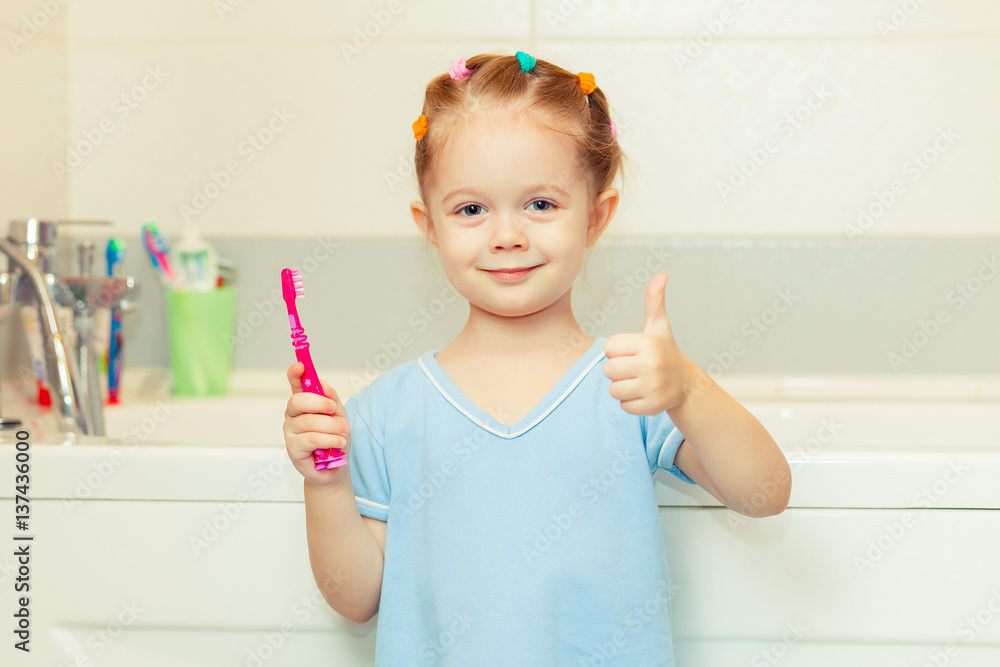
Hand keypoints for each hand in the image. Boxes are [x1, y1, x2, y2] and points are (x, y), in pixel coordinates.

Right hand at [283, 362, 351, 487]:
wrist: (336, 467)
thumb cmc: (335, 439)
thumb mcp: (339, 416)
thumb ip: (331, 399)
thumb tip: (322, 383)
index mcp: (303, 404)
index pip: (295, 384)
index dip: (295, 373)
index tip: (300, 365)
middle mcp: (292, 416)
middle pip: (298, 401)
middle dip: (320, 403)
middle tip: (334, 410)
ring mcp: (290, 432)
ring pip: (310, 422)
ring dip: (332, 427)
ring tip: (343, 434)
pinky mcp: (293, 449)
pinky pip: (312, 439)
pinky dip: (330, 440)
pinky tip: (339, 444)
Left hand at [604, 273, 693, 415]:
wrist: (686, 384)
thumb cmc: (664, 351)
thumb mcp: (659, 326)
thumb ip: (654, 301)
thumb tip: (661, 274)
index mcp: (648, 343)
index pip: (609, 348)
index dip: (618, 350)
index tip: (633, 351)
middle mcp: (651, 365)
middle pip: (608, 370)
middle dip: (618, 370)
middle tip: (635, 368)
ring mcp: (652, 387)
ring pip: (614, 390)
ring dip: (623, 387)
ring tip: (639, 381)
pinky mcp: (652, 407)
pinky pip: (623, 406)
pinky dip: (630, 403)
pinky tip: (644, 394)